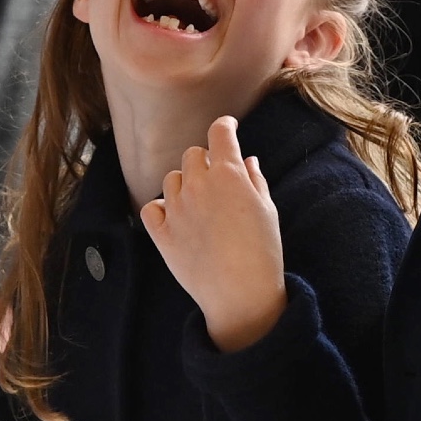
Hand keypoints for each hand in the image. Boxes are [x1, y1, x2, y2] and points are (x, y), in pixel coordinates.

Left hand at [142, 116, 285, 351]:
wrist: (240, 294)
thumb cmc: (262, 251)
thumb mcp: (267, 209)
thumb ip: (254, 179)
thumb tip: (246, 160)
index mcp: (228, 174)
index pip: (220, 133)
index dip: (225, 126)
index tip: (227, 127)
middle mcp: (198, 185)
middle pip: (193, 154)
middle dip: (205, 160)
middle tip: (217, 177)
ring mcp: (177, 209)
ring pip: (172, 179)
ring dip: (184, 183)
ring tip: (198, 201)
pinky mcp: (162, 233)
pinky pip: (153, 208)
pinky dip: (161, 208)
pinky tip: (175, 216)